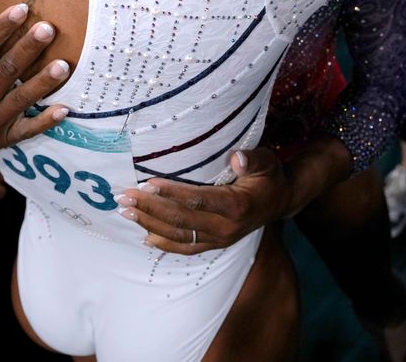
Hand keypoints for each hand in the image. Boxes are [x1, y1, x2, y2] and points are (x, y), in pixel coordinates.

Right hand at [0, 0, 71, 164]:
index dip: (1, 29)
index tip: (21, 9)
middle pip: (6, 71)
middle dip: (28, 50)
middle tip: (47, 29)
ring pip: (21, 100)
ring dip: (43, 83)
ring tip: (63, 66)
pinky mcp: (5, 137)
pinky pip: (28, 130)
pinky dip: (46, 121)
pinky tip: (64, 109)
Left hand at [115, 147, 289, 254]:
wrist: (281, 201)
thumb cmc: (269, 176)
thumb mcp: (267, 161)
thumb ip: (253, 160)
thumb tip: (236, 158)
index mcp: (237, 206)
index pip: (198, 201)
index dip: (172, 194)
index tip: (147, 184)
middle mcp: (226, 228)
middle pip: (182, 221)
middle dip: (150, 209)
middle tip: (125, 198)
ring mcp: (220, 239)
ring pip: (180, 236)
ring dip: (150, 225)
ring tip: (127, 213)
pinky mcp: (216, 244)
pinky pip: (187, 248)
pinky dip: (165, 244)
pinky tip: (145, 236)